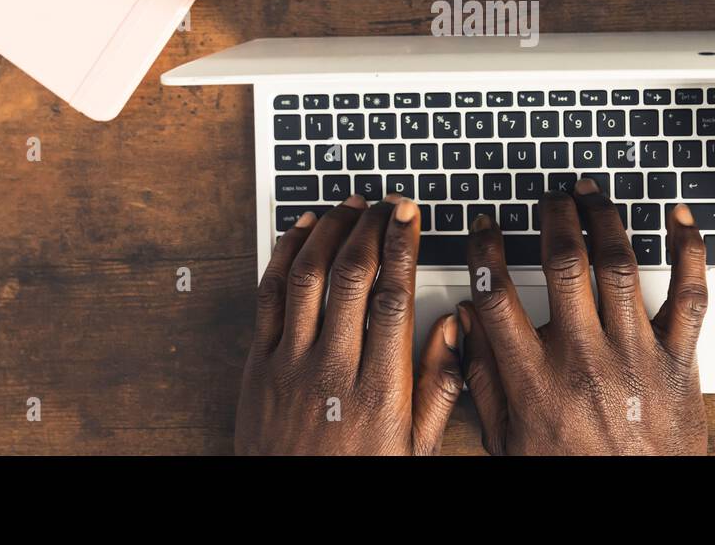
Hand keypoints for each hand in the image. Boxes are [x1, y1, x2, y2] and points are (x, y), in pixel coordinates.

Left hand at [234, 195, 461, 454]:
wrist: (294, 512)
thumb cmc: (360, 475)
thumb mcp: (417, 447)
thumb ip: (440, 384)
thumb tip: (457, 324)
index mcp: (378, 390)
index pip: (392, 297)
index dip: (401, 246)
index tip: (409, 214)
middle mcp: (331, 371)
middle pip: (350, 277)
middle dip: (369, 228)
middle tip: (384, 203)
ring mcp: (289, 365)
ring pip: (306, 277)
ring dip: (328, 231)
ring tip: (348, 206)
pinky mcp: (257, 366)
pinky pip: (267, 297)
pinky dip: (284, 255)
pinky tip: (302, 230)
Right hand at [460, 180, 708, 454]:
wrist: (638, 503)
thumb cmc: (571, 472)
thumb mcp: (508, 441)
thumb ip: (481, 380)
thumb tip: (463, 323)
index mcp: (535, 379)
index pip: (499, 296)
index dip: (485, 251)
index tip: (485, 226)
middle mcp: (584, 358)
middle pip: (563, 265)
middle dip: (553, 218)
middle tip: (549, 196)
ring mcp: (635, 355)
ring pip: (618, 266)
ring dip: (603, 218)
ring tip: (591, 193)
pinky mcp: (679, 360)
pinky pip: (688, 296)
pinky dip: (688, 251)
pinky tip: (678, 217)